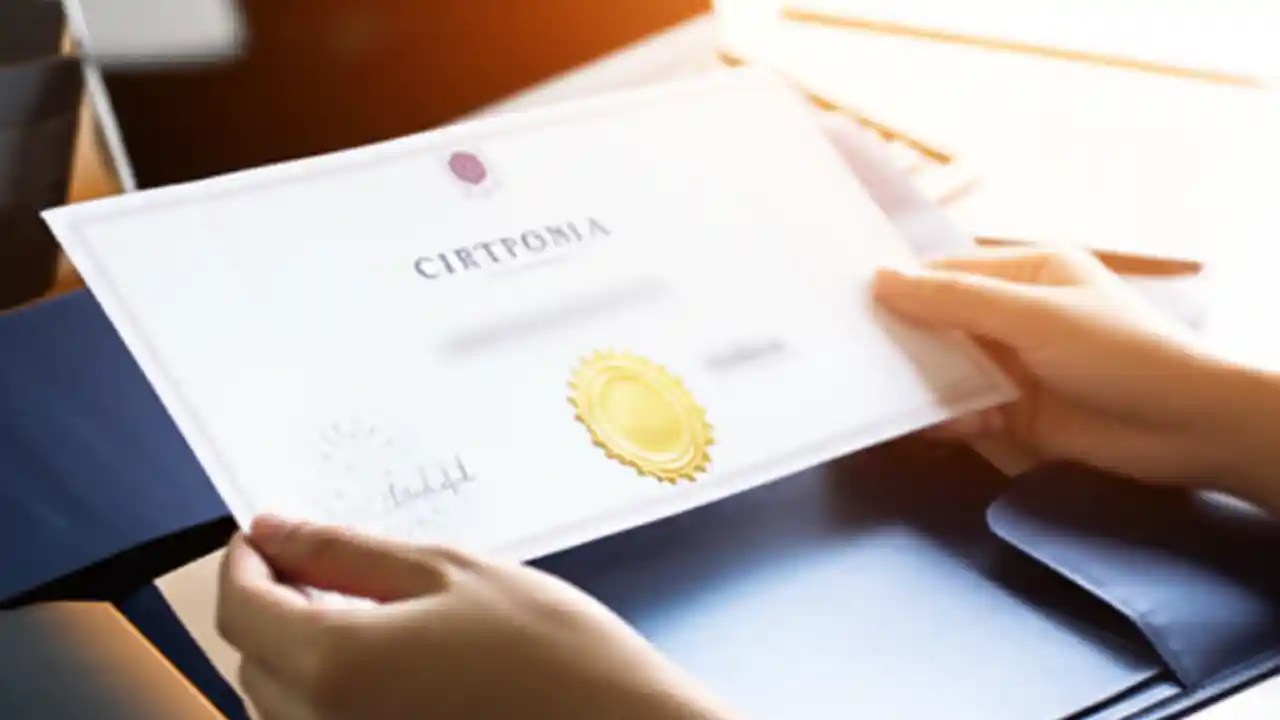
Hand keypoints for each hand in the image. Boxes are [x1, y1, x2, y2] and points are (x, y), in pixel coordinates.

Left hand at [217, 517, 734, 719]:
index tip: (264, 533)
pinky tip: (385, 659)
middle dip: (271, 601)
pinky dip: (328, 689)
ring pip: (280, 699)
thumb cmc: (553, 652)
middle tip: (320, 560)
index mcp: (334, 666)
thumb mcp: (449, 573)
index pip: (239, 607)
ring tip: (360, 608)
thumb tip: (276, 531)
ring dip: (296, 648)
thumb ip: (345, 553)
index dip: (243, 559)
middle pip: (252, 656)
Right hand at [873, 246, 1279, 490]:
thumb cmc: (1120, 354)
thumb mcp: (1034, 316)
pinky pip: (961, 410)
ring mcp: (1013, 367)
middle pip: (939, 324)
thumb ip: (955, 301)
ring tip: (900, 398)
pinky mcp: (1013, 414)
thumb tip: (881, 279)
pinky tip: (957, 426)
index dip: (901, 288)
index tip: (850, 305)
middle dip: (906, 341)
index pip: (946, 275)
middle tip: (858, 356)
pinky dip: (951, 418)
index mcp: (1026, 274)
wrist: (1186, 429)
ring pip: (945, 370)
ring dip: (927, 385)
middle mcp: (1015, 316)